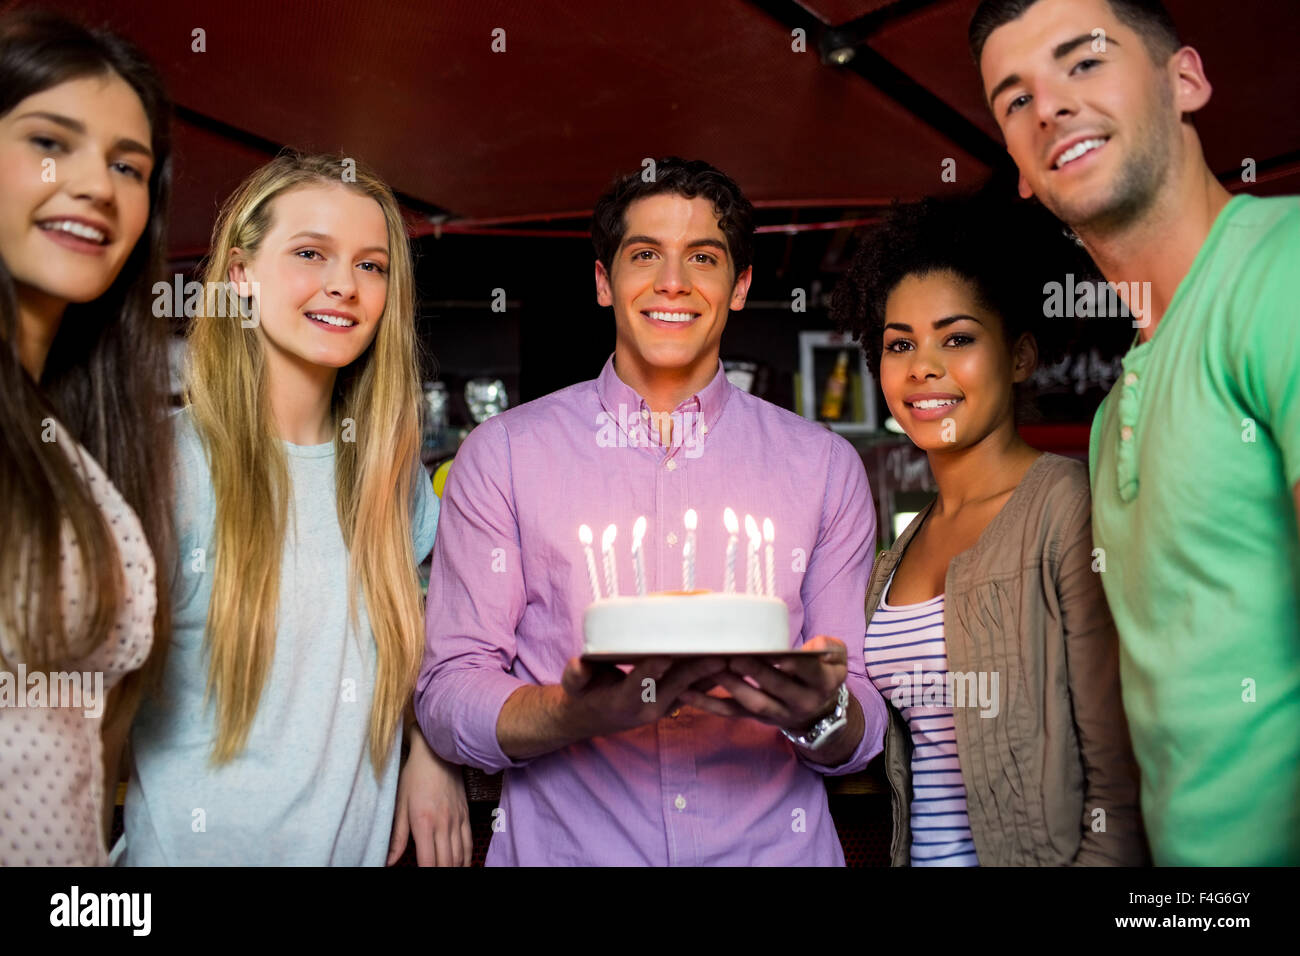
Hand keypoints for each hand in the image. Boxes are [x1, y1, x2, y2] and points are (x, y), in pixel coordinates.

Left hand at [388, 729, 472, 866]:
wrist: (437, 753)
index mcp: (423, 823)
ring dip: (454, 868)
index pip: (428, 862)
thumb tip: (389, 861)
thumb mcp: (399, 804)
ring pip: (460, 856)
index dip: (426, 873)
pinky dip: (466, 858)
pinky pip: (469, 842)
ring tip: (446, 870)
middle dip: (441, 872)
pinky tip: (461, 864)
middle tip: (433, 872)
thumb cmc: (415, 776)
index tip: (422, 875)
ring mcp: (457, 820)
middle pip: (446, 863)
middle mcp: (443, 824)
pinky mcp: (465, 815)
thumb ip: (396, 837)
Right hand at [560, 654, 726, 737]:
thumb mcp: (575, 685)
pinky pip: (699, 689)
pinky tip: (735, 661)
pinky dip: (715, 676)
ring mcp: (665, 706)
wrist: (593, 718)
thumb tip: (577, 664)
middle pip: (677, 684)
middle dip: (698, 667)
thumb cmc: (583, 694)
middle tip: (720, 649)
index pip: (641, 683)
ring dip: (715, 672)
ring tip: (737, 653)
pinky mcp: (675, 702)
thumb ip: (576, 675)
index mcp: (624, 701)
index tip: (668, 654)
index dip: (653, 669)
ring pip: (693, 687)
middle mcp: (649, 708)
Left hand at [678, 635, 847, 732]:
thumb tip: (814, 647)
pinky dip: (708, 703)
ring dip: (731, 686)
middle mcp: (800, 702)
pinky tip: (686, 692)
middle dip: (755, 672)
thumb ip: (830, 648)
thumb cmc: (822, 672)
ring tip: (711, 667)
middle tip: (735, 654)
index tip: (778, 653)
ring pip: (753, 703)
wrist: (818, 711)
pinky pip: (731, 713)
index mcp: (821, 683)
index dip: (793, 664)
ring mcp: (776, 713)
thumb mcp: (837, 658)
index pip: (808, 673)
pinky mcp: (755, 718)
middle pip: (776, 688)